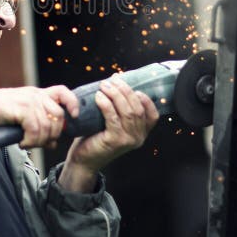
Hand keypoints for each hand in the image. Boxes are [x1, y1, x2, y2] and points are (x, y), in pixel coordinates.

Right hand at [0, 86, 78, 148]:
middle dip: (53, 134)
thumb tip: (53, 143)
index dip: (72, 103)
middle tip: (39, 142)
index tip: (74, 116)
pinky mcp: (22, 108)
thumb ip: (38, 126)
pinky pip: (35, 129)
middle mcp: (36, 94)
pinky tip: (22, 143)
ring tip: (27, 143)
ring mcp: (29, 100)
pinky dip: (31, 141)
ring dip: (39, 140)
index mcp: (37, 93)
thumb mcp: (22, 117)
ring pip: (48, 125)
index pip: (63, 92)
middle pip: (59, 115)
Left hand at [59, 76, 158, 191]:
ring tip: (104, 86)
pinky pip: (113, 117)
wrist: (84, 159)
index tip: (131, 85)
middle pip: (138, 108)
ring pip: (128, 112)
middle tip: (113, 80)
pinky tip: (99, 96)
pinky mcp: (115, 141)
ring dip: (115, 95)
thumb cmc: (96, 137)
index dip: (145, 98)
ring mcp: (128, 140)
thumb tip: (116, 78)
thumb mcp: (113, 120)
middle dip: (126, 91)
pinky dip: (106, 104)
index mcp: (141, 132)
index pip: (153, 114)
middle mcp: (139, 137)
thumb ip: (118, 104)